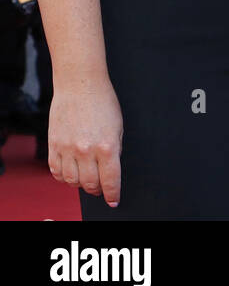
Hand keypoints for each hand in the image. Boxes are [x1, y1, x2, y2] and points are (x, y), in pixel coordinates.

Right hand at [47, 79, 122, 206]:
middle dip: (97, 190)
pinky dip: (62, 177)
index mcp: (107, 146)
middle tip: (100, 190)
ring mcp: (68, 149)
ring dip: (80, 184)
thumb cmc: (103, 101)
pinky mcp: (53, 145)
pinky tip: (69, 174)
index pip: (110, 180)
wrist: (80, 85)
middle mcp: (86, 150)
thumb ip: (114, 149)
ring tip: (85, 181)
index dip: (112, 193)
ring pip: (72, 180)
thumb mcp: (118, 127)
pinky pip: (56, 170)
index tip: (113, 200)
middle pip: (90, 183)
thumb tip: (111, 167)